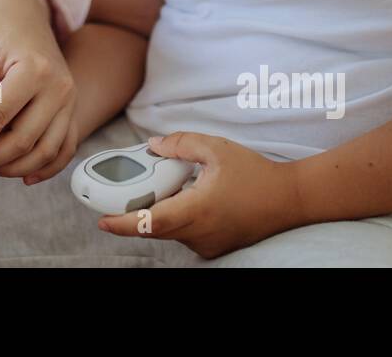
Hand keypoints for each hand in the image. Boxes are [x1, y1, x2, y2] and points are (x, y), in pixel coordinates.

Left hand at [0, 0, 77, 183]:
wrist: (27, 16)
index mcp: (34, 69)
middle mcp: (59, 87)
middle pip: (23, 140)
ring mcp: (70, 101)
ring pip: (45, 151)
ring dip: (13, 167)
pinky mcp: (72, 111)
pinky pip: (65, 149)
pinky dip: (45, 168)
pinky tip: (22, 176)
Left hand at [96, 133, 304, 259]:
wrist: (289, 200)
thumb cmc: (255, 174)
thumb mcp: (217, 149)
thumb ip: (181, 144)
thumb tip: (153, 146)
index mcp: (197, 210)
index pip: (151, 223)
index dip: (124, 223)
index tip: (102, 220)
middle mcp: (199, 233)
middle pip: (155, 227)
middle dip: (134, 212)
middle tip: (117, 194)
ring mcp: (206, 244)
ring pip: (169, 230)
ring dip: (158, 211)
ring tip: (160, 186)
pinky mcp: (213, 246)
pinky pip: (184, 232)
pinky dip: (175, 216)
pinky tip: (182, 196)